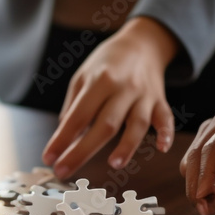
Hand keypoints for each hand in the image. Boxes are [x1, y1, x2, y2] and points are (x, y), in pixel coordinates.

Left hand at [42, 18, 176, 178]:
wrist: (142, 43)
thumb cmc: (106, 64)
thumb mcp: (83, 77)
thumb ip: (73, 107)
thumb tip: (64, 139)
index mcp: (99, 81)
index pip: (78, 116)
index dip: (62, 139)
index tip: (48, 157)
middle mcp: (122, 88)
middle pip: (104, 125)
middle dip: (82, 151)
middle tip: (63, 170)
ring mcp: (143, 95)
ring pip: (137, 124)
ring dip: (127, 145)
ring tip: (114, 164)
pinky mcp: (160, 101)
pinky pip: (165, 118)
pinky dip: (166, 133)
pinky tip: (162, 148)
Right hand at [180, 90, 214, 214]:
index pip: (212, 149)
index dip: (205, 175)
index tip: (203, 197)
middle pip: (195, 156)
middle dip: (198, 186)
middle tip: (209, 210)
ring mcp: (213, 132)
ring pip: (194, 165)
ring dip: (205, 188)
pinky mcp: (213, 143)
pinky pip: (204, 169)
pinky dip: (214, 185)